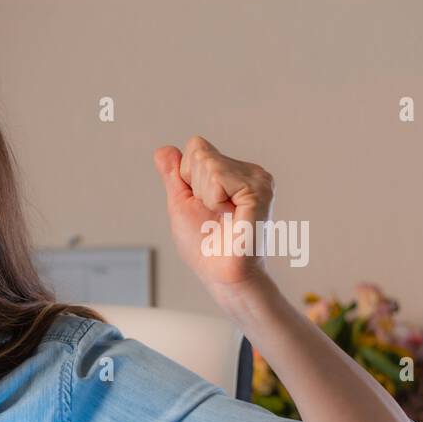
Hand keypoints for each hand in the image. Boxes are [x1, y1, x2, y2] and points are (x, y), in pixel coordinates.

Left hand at [153, 136, 274, 294]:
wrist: (221, 273)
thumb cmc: (204, 246)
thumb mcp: (180, 203)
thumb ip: (173, 175)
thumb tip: (162, 149)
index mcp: (232, 172)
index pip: (195, 148)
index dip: (186, 177)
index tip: (201, 205)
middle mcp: (249, 171)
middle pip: (200, 152)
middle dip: (195, 187)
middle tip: (212, 214)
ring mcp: (258, 178)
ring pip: (208, 163)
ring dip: (205, 196)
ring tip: (222, 216)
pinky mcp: (260, 190)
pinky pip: (218, 179)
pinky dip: (214, 201)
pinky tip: (230, 216)